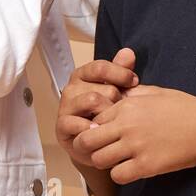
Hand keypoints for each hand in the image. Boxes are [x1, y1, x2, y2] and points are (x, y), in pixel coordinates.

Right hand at [54, 48, 140, 169]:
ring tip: (113, 121)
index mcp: (83, 75)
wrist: (95, 143)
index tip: (134, 82)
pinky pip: (77, 122)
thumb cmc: (105, 113)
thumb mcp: (116, 89)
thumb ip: (120, 71)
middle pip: (102, 86)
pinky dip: (91, 127)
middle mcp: (72, 88)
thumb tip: (128, 52)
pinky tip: (100, 130)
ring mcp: (65, 106)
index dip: (120, 73)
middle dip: (118, 99)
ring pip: (92, 100)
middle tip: (122, 110)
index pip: (100, 66)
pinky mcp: (61, 126)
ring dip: (108, 112)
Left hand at [73, 85, 195, 183]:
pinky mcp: (146, 165)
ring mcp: (136, 146)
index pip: (93, 119)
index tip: (107, 134)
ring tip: (119, 160)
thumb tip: (117, 95)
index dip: (96, 128)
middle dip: (90, 146)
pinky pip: (117, 175)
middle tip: (102, 150)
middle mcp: (127, 125)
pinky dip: (121, 174)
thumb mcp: (157, 92)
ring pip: (99, 159)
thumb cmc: (186, 109)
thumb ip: (133, 93)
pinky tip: (132, 169)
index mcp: (128, 105)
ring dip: (106, 162)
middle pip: (87, 140)